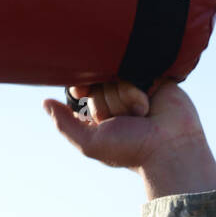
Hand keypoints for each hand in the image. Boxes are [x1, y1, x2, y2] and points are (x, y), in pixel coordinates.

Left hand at [43, 80, 215, 197]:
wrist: (170, 148)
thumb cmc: (131, 150)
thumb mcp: (90, 142)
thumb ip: (65, 124)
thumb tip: (45, 102)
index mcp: (101, 110)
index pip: (82, 85)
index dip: (80, 87)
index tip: (82, 94)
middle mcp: (118, 95)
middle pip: (99, 80)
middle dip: (108, 100)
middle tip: (125, 119)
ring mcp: (138, 83)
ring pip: (119, 73)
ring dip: (127, 96)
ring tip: (142, 114)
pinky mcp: (157, 75)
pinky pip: (140, 66)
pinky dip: (140, 85)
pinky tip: (150, 101)